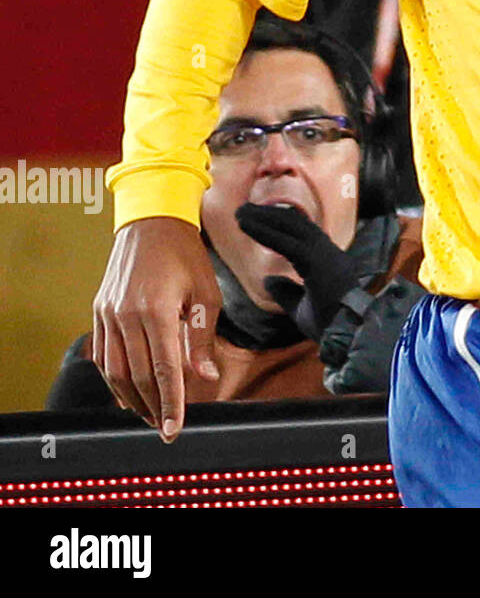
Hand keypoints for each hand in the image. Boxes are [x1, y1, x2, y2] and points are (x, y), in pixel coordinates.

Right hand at [92, 216, 221, 441]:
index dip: (170, 403)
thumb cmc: (186, 257)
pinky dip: (115, 379)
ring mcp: (108, 314)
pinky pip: (103, 356)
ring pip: (116, 371)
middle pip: (138, 376)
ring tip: (150, 413)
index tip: (174, 428)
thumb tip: (206, 377)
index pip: (164, 369)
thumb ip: (203, 338)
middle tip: (165, 426)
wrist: (152, 224)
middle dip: (152, 406)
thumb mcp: (206, 293)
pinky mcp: (99, 312)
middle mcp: (127, 315)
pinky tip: (129, 391)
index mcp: (157, 310)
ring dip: (132, 398)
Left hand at [235, 203, 357, 339]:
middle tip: (244, 209)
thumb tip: (268, 280)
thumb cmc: (330, 324)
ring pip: (293, 227)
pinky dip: (265, 232)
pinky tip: (247, 226)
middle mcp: (329, 251)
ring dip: (265, 218)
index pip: (305, 234)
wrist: (349, 334)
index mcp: (329, 261)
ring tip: (241, 213)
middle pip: (298, 224)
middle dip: (270, 214)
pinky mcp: (316, 261)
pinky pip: (287, 243)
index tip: (260, 218)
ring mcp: (325, 254)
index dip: (281, 224)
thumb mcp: (302, 308)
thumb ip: (287, 292)